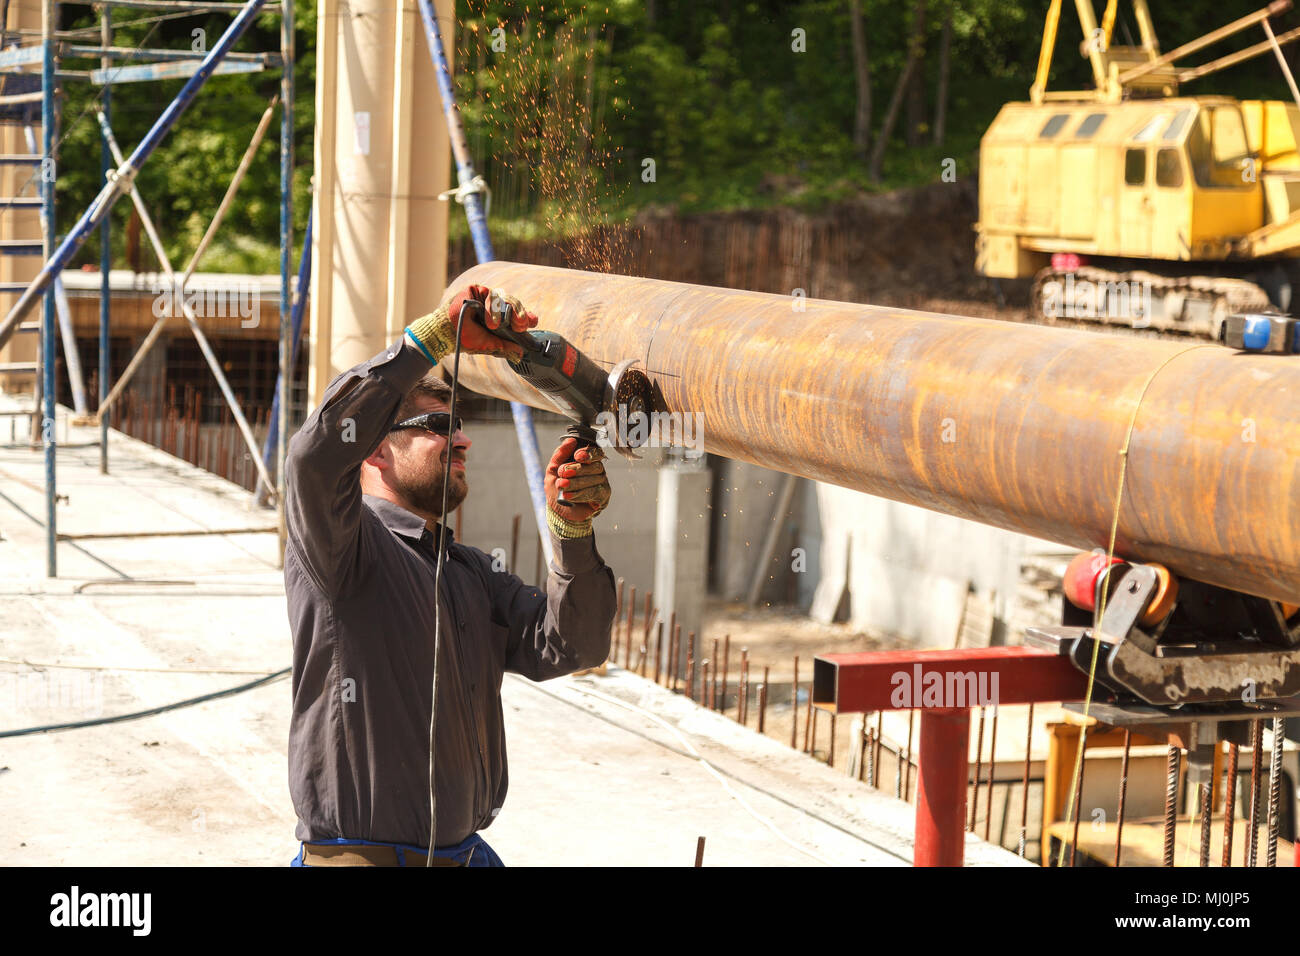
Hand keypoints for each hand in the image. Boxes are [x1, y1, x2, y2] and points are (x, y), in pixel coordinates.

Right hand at [407, 285, 538, 362]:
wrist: (446, 333)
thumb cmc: (464, 339)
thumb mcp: (488, 345)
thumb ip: (504, 347)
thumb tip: (521, 354)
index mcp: (499, 319)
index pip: (517, 315)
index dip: (527, 316)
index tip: (533, 321)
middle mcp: (495, 307)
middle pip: (515, 304)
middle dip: (520, 314)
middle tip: (520, 325)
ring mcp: (486, 297)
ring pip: (506, 298)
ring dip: (506, 312)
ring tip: (497, 326)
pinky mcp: (477, 290)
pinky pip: (492, 295)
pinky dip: (492, 308)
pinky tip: (489, 320)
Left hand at [545, 437, 610, 537]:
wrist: (559, 510)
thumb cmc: (557, 487)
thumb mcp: (552, 469)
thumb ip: (560, 454)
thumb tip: (571, 440)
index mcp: (586, 460)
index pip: (595, 452)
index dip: (588, 453)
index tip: (577, 456)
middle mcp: (597, 469)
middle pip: (594, 466)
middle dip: (577, 470)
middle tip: (562, 473)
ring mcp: (601, 483)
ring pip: (594, 479)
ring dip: (575, 483)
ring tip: (561, 486)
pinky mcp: (603, 497)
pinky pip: (595, 492)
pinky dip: (580, 494)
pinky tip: (568, 496)